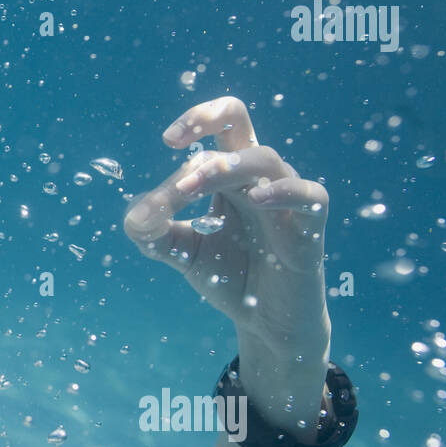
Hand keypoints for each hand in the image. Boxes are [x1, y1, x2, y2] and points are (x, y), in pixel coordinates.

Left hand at [123, 97, 329, 432]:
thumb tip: (135, 216)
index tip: (169, 139)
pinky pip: (310, 196)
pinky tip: (258, 198)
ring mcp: (287, 200)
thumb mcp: (183, 251)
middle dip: (207, 126)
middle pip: (240, 127)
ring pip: (265, 159)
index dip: (194, 123)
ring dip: (225, 169)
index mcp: (230, 175)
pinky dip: (285, 190)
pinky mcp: (309, 229)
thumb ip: (154, 232)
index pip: (217, 130)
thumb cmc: (228, 275)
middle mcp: (258, 177)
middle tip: (175, 158)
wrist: (264, 322)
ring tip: (192, 186)